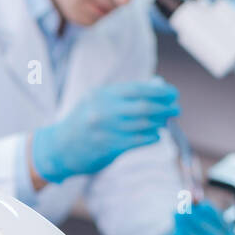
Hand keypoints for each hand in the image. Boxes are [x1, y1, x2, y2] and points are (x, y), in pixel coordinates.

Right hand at [31, 78, 179, 183]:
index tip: (172, 93)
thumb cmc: (82, 122)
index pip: (138, 89)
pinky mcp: (110, 148)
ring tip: (167, 122)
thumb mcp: (96, 101)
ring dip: (161, 123)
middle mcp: (104, 111)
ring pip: (145, 124)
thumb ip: (124, 94)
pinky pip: (139, 140)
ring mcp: (107, 130)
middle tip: (176, 108)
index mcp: (102, 95)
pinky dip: (152, 136)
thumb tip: (157, 86)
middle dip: (165, 107)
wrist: (58, 148)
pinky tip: (156, 135)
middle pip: (145, 106)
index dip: (160, 91)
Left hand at [153, 203, 234, 234]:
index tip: (199, 202)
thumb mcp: (199, 221)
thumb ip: (197, 207)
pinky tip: (176, 233)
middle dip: (198, 221)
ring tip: (177, 217)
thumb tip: (192, 192)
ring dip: (189, 231)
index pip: (225, 226)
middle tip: (183, 208)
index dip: (212, 213)